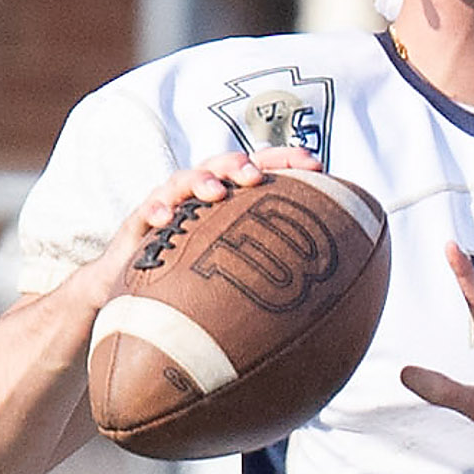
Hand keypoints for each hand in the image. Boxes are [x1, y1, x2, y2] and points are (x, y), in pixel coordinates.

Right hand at [66, 146, 322, 316]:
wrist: (135, 302)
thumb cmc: (197, 289)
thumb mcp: (237, 282)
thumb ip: (275, 281)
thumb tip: (338, 311)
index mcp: (231, 203)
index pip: (262, 170)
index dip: (287, 162)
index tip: (317, 166)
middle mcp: (201, 199)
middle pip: (223, 167)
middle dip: (240, 166)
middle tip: (256, 178)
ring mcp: (169, 208)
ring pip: (184, 181)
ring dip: (200, 182)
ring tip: (214, 193)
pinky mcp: (137, 226)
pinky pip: (145, 212)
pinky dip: (156, 210)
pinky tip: (166, 220)